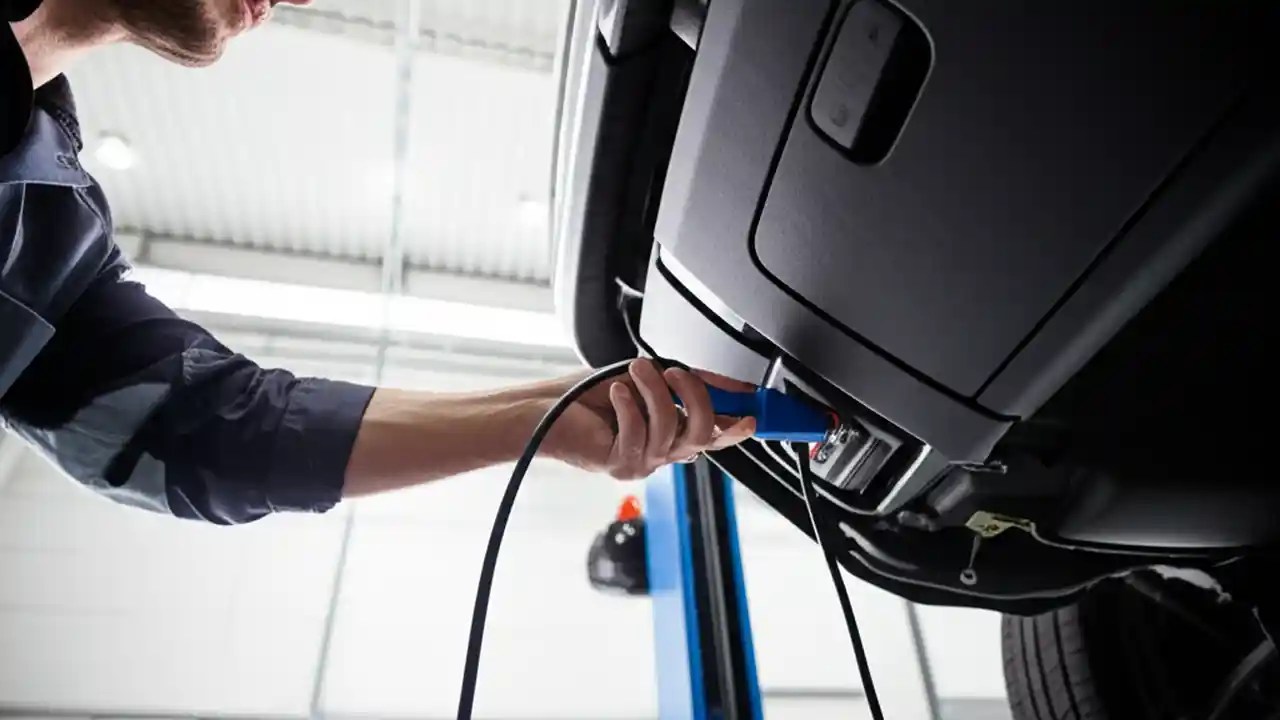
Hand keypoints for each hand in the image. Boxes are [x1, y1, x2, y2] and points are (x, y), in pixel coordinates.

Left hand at [545, 359, 756, 478]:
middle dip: (694, 394)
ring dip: (653, 390)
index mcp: (671, 435)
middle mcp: (661, 453)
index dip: (737, 426)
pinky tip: (614, 394)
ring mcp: (642, 462)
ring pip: (670, 427)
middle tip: (673, 371)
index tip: (752, 410)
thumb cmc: (587, 396)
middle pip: (703, 433)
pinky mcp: (620, 465)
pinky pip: (640, 433)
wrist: (544, 408)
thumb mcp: (648, 378)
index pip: (715, 435)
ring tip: (633, 372)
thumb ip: (686, 381)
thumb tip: (726, 380)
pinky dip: (628, 405)